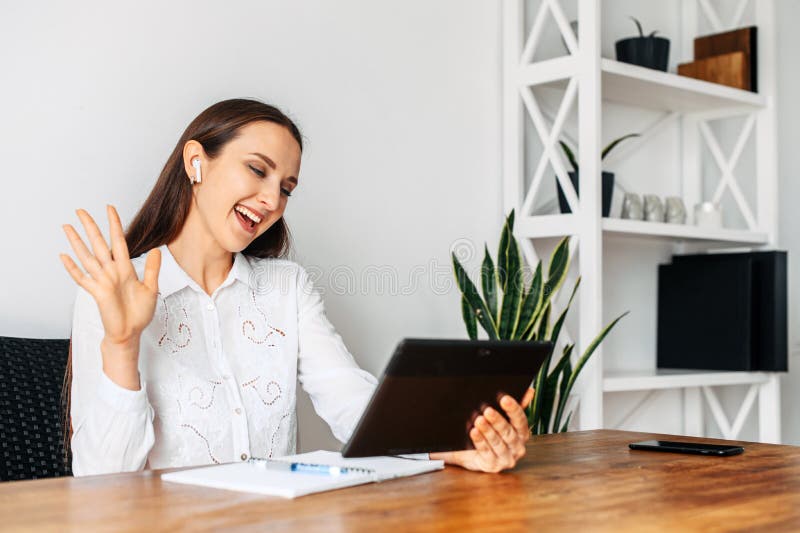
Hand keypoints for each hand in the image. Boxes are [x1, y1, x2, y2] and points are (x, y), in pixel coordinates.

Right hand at [60, 206, 160, 383]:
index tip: (109, 208)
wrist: (130, 333)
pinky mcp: (96, 293)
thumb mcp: (151, 289)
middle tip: (80, 210)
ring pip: (87, 257)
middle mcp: (111, 272)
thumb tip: (157, 249)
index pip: (118, 241)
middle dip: (90, 227)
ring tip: (67, 226)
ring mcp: (102, 281)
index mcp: (125, 269)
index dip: (114, 224)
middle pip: (99, 244)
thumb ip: (153, 269)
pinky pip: (82, 278)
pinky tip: (63, 256)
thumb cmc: (139, 313)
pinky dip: (72, 268)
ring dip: (77, 242)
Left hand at [431, 388, 533, 472]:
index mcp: (522, 433)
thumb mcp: (502, 419)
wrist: (473, 454)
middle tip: (487, 410)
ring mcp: (506, 458)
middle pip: (508, 432)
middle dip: (498, 421)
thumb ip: (514, 406)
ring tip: (479, 420)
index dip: (513, 409)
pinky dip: (480, 441)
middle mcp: (517, 447)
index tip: (504, 398)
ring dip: (488, 431)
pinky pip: (486, 452)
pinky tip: (474, 432)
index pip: (521, 420)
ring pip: (498, 443)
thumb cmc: (490, 433)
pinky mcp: (493, 466)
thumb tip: (530, 391)